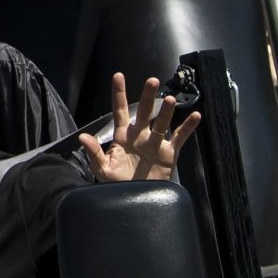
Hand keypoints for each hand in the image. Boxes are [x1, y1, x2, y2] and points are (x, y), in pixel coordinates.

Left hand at [79, 73, 203, 182]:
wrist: (135, 202)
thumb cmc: (117, 184)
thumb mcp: (103, 169)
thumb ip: (94, 152)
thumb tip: (82, 137)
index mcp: (122, 136)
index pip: (119, 110)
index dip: (119, 93)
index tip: (118, 76)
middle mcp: (139, 136)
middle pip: (144, 112)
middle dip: (147, 96)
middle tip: (152, 81)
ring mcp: (155, 143)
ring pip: (162, 122)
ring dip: (167, 112)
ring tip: (170, 100)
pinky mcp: (168, 153)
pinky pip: (179, 137)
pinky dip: (188, 127)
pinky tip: (195, 116)